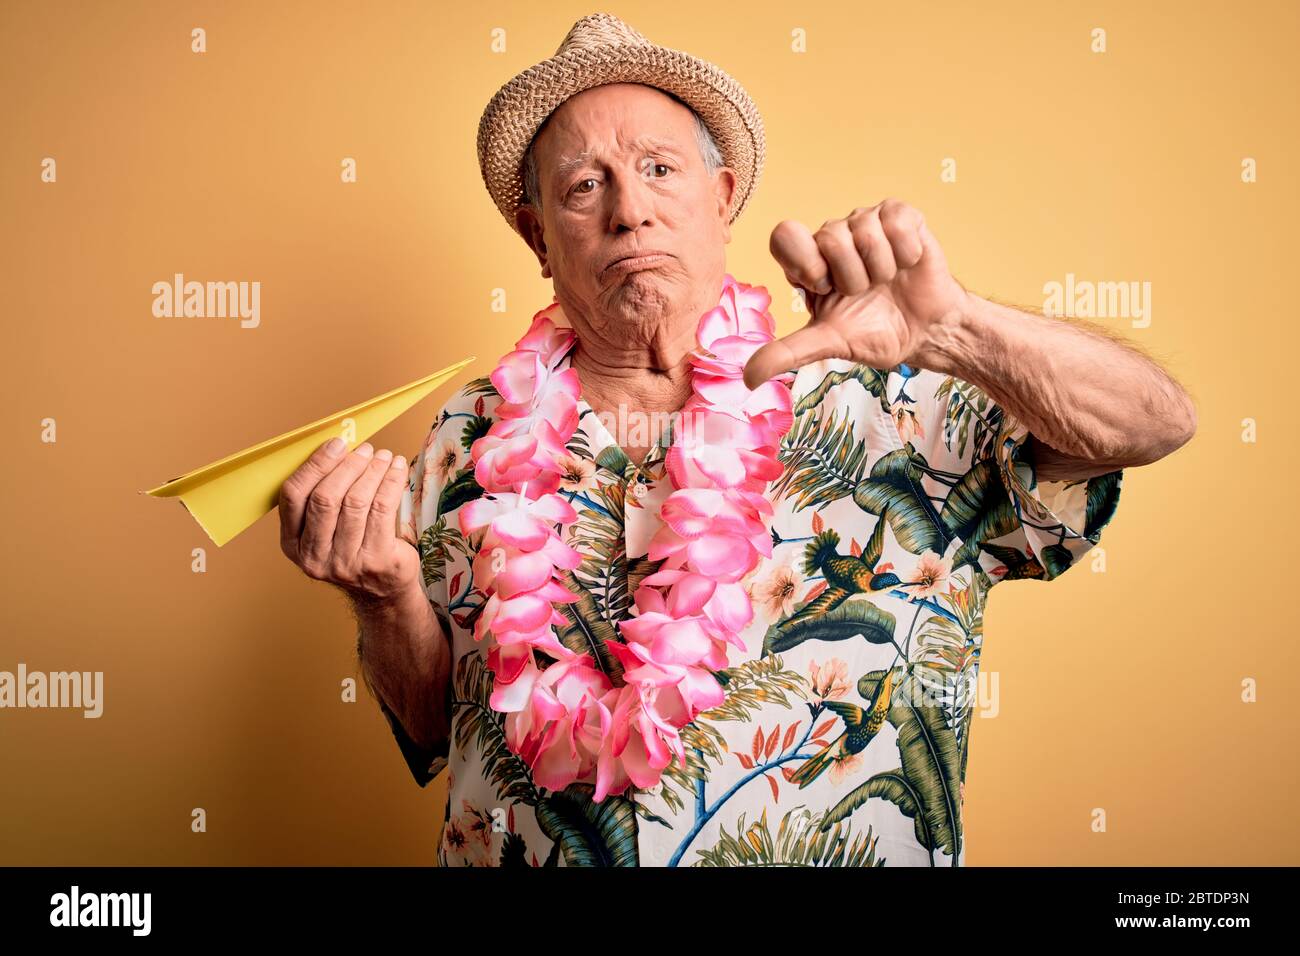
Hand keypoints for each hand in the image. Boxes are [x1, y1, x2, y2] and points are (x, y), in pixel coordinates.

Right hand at [278, 438, 420, 603]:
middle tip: (365, 449)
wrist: (382, 590)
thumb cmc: (353, 548)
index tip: (336, 444)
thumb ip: (320, 497)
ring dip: (371, 472)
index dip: (314, 465)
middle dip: (347, 466)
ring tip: (383, 457)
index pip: (293, 496)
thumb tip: (337, 448)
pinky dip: (390, 483)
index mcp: (292, 544)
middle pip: (324, 497)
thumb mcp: (325, 530)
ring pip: (355, 502)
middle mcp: (313, 557)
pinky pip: (382, 510)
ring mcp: (344, 563)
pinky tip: (396, 470)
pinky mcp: (375, 561)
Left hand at [743, 199, 969, 387]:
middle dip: (853, 276)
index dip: (807, 263)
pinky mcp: (899, 215)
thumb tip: (748, 378)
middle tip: (865, 292)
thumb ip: (788, 352)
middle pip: (828, 236)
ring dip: (882, 268)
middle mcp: (832, 236)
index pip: (784, 236)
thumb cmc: (875, 333)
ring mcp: (865, 221)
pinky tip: (908, 264)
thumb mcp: (829, 343)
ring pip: (864, 231)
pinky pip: (895, 221)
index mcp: (808, 262)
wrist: (926, 332)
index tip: (826, 288)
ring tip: (887, 281)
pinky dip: (906, 252)